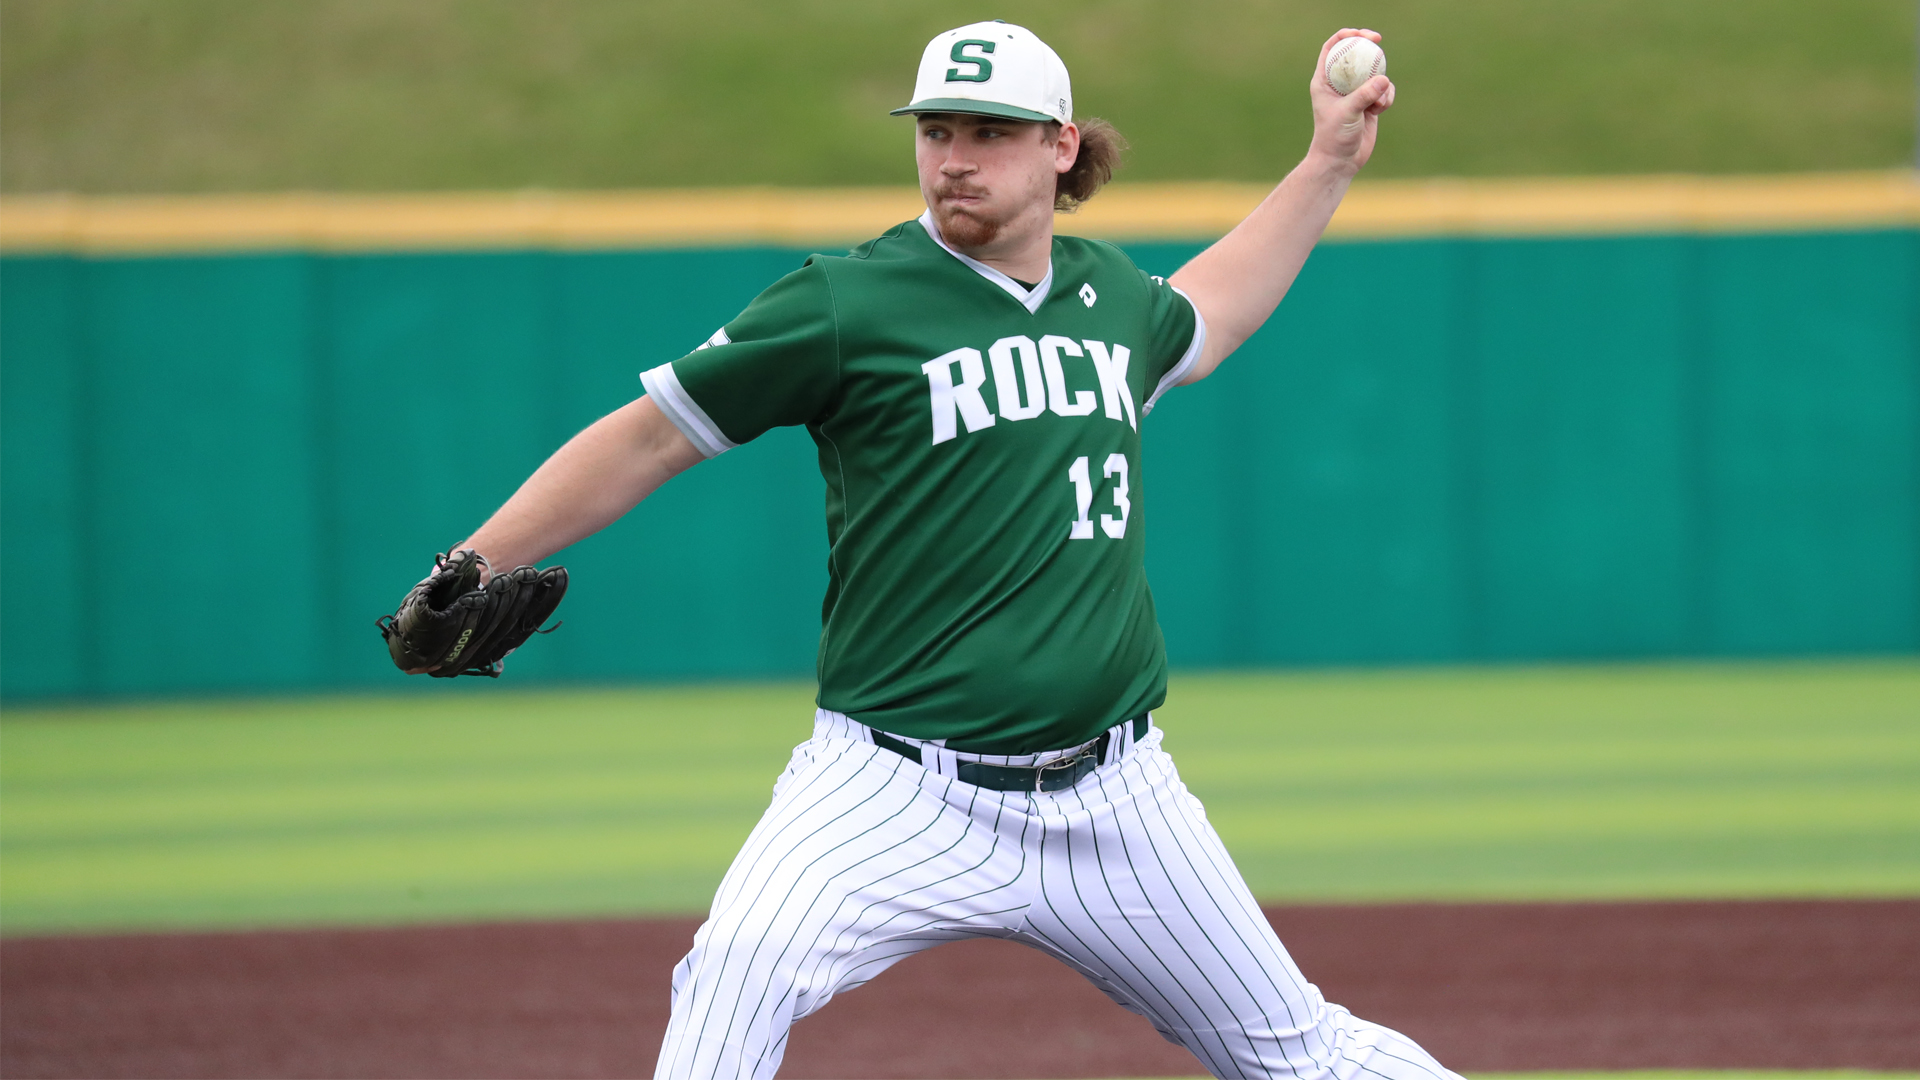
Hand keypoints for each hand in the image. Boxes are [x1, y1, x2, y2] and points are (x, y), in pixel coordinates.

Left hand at [1306, 28, 1394, 175]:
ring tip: (1376, 103)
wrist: (1341, 161)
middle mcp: (1340, 84)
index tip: (1361, 34)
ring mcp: (1355, 93)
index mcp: (1325, 81)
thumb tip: (1384, 79)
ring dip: (1381, 83)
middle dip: (1368, 47)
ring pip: (1374, 73)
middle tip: (1378, 40)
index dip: (1345, 36)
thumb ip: (1364, 95)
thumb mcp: (1347, 113)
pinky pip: (1384, 90)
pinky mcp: (1369, 104)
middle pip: (1355, 54)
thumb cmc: (1334, 137)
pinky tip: (1380, 110)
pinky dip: (1387, 97)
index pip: (1332, 49)